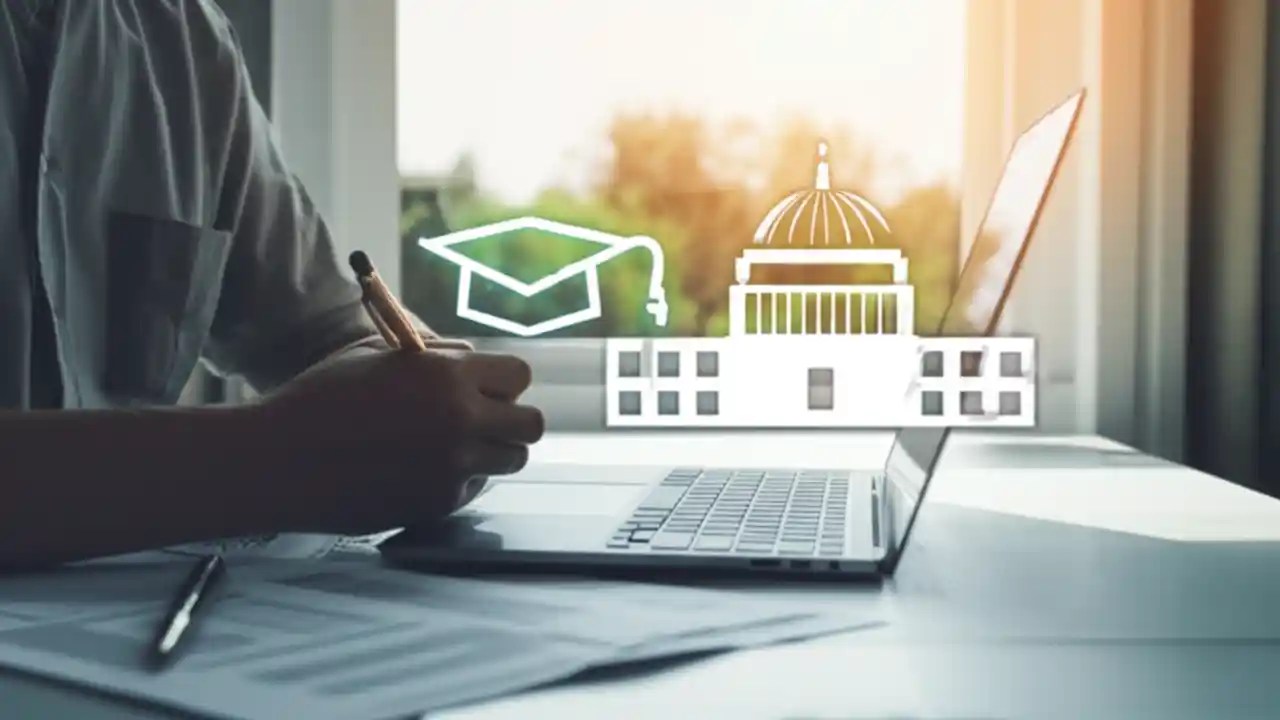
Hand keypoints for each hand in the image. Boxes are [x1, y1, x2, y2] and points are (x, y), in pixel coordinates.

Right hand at [251, 347, 543, 533]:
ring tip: (450, 447)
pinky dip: (457, 481)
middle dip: (511, 421)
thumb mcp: (379, 356)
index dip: (502, 382)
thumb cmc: (321, 398)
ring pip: (510, 460)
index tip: (484, 389)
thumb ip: (435, 358)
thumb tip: (472, 363)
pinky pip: (473, 488)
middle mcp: (461, 420)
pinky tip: (418, 472)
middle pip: (531, 425)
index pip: (519, 376)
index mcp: (447, 374)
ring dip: (490, 452)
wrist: (280, 461)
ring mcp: (454, 466)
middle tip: (482, 422)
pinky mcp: (439, 503)